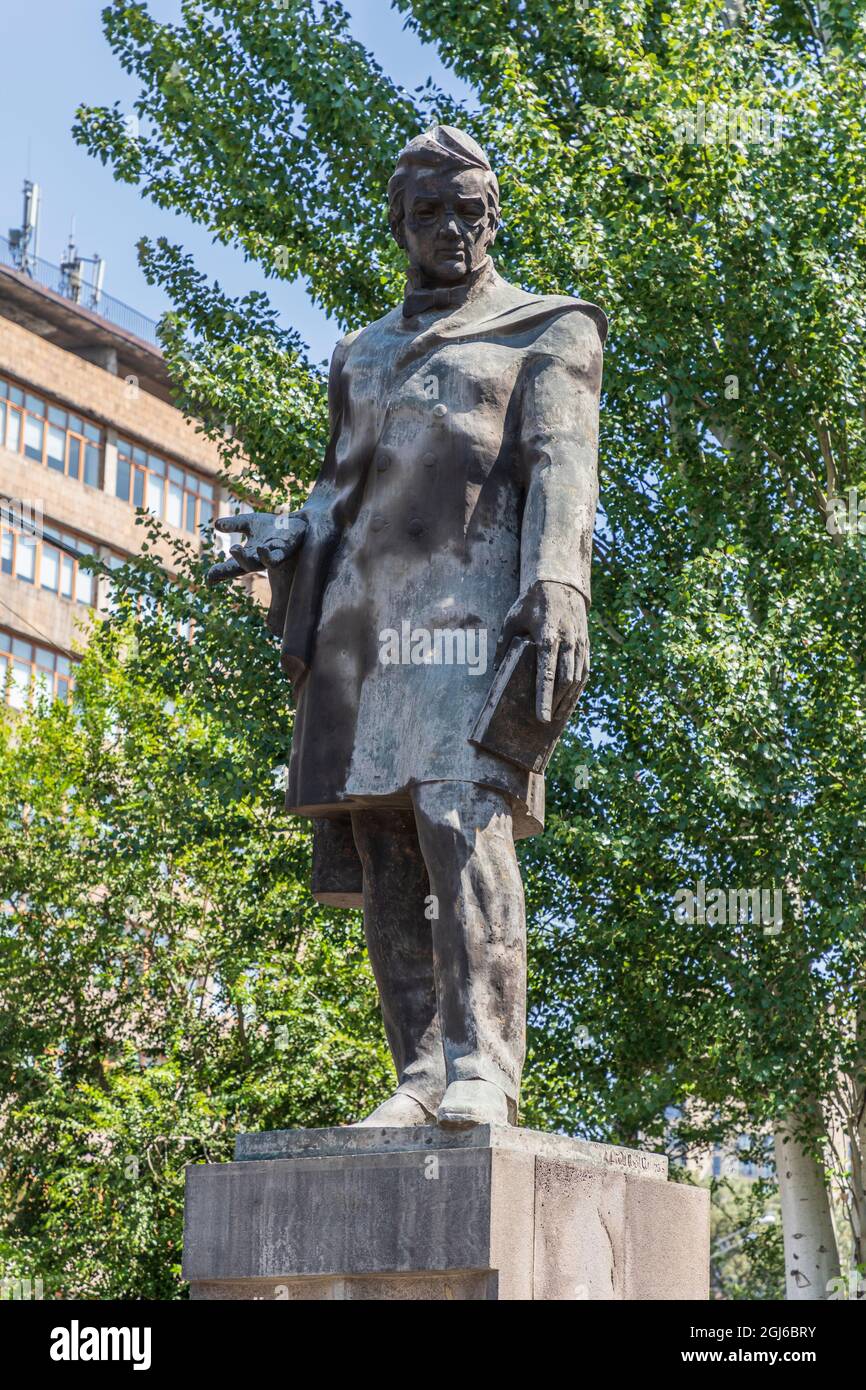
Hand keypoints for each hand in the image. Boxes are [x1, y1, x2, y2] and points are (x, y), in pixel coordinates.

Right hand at [206, 511, 306, 586]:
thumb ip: (234, 524)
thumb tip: (216, 525)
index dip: (220, 572)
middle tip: (222, 560)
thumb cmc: (274, 526)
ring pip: (260, 564)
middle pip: (245, 566)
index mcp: (249, 555)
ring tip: (234, 549)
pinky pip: (277, 557)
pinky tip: (261, 548)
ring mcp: (274, 556)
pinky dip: (268, 555)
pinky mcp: (286, 551)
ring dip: (247, 559)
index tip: (208, 578)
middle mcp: (260, 559)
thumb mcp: (250, 522)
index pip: (232, 566)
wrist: (299, 523)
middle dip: (233, 564)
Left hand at [494, 579, 588, 722]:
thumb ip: (503, 644)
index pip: (547, 673)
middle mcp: (567, 641)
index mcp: (547, 635)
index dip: (544, 697)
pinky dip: (578, 688)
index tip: (541, 717)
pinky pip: (584, 671)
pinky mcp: (586, 644)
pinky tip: (570, 700)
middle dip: (556, 704)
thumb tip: (497, 669)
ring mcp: (580, 643)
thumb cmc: (531, 602)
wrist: (561, 584)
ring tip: (557, 716)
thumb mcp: (512, 618)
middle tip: (546, 722)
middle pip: (564, 680)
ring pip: (577, 678)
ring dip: (568, 699)